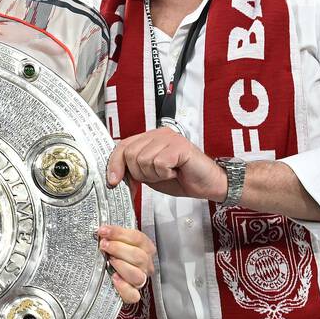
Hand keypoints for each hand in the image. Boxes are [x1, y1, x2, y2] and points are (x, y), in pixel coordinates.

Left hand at [97, 224, 155, 304]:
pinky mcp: (132, 295)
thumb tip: (101, 230)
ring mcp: (140, 280)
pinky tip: (114, 278)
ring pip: (138, 276)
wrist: (107, 278)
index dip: (119, 233)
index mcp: (145, 248)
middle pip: (139, 257)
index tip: (104, 231)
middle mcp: (145, 265)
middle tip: (104, 245)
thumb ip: (112, 236)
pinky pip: (132, 295)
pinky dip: (123, 287)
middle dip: (119, 249)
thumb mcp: (115, 242)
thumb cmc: (112, 255)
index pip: (137, 238)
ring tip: (109, 261)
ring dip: (122, 266)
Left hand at [107, 128, 226, 201]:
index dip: (115, 164)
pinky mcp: (179, 145)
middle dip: (140, 173)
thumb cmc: (181, 178)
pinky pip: (159, 162)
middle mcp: (158, 134)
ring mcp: (169, 137)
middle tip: (157, 176)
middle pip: (130, 154)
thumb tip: (114, 177)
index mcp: (149, 139)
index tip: (113, 181)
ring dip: (154, 175)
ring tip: (168, 173)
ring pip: (143, 159)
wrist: (206, 184)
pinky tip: (176, 171)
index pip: (122, 146)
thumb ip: (133, 170)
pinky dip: (165, 173)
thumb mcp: (149, 175)